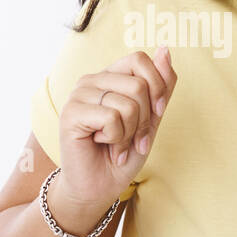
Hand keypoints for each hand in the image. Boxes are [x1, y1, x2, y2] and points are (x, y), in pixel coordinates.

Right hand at [57, 45, 177, 206]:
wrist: (99, 187)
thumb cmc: (124, 154)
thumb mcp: (152, 118)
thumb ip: (160, 85)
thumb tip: (165, 49)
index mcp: (110, 76)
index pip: (140, 59)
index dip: (157, 87)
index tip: (158, 114)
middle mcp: (92, 80)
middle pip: (139, 85)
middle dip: (145, 120)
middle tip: (133, 140)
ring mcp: (79, 95)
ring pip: (127, 104)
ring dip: (130, 134)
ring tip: (117, 145)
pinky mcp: (71, 113)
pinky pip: (111, 118)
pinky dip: (116, 139)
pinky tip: (102, 145)